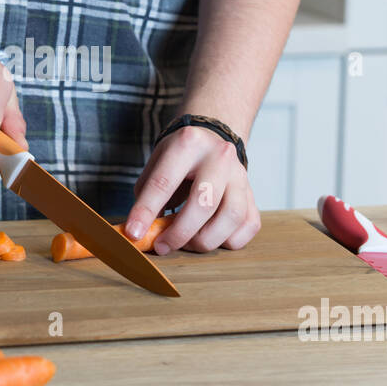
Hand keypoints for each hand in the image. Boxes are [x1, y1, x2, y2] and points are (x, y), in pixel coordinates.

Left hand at [125, 126, 259, 253]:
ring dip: (206, 239)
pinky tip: (211, 236)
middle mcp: (220, 156)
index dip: (146, 212)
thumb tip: (138, 232)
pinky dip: (229, 240)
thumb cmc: (178, 158)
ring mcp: (241, 175)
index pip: (164, 183)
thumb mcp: (157, 165)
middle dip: (180, 233)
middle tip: (163, 245)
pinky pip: (249, 225)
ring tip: (188, 243)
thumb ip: (147, 196)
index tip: (133, 234)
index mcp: (188, 143)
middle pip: (204, 203)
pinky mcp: (253, 194)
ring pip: (232, 216)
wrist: (211, 140)